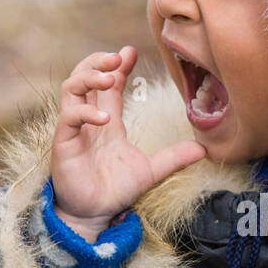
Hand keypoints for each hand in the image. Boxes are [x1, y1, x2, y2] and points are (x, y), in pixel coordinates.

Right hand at [50, 47, 205, 239]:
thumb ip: (174, 157)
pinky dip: (85, 113)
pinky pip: (68, 119)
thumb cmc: (115, 190)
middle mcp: (88, 120)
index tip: (131, 51)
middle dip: (98, 61)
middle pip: (83, 76)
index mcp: (107, 121)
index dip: (119, 65)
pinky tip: (105, 118)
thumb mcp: (151, 171)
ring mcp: (73, 130)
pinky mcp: (63, 144)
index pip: (109, 84)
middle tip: (118, 57)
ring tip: (110, 77)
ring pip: (70, 88)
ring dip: (88, 77)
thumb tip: (203, 149)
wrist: (94, 215)